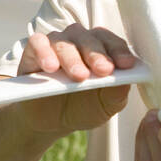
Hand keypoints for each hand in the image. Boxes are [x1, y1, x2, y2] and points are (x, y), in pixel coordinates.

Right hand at [15, 23, 136, 132]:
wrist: (50, 122)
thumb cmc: (83, 108)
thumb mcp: (105, 106)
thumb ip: (117, 93)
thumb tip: (127, 78)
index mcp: (101, 50)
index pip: (112, 43)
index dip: (119, 51)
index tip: (127, 64)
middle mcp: (79, 42)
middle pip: (89, 38)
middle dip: (98, 55)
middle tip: (104, 71)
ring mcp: (56, 44)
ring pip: (64, 41)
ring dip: (73, 58)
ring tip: (79, 77)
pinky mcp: (33, 51)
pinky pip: (37, 43)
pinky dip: (44, 52)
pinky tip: (51, 67)